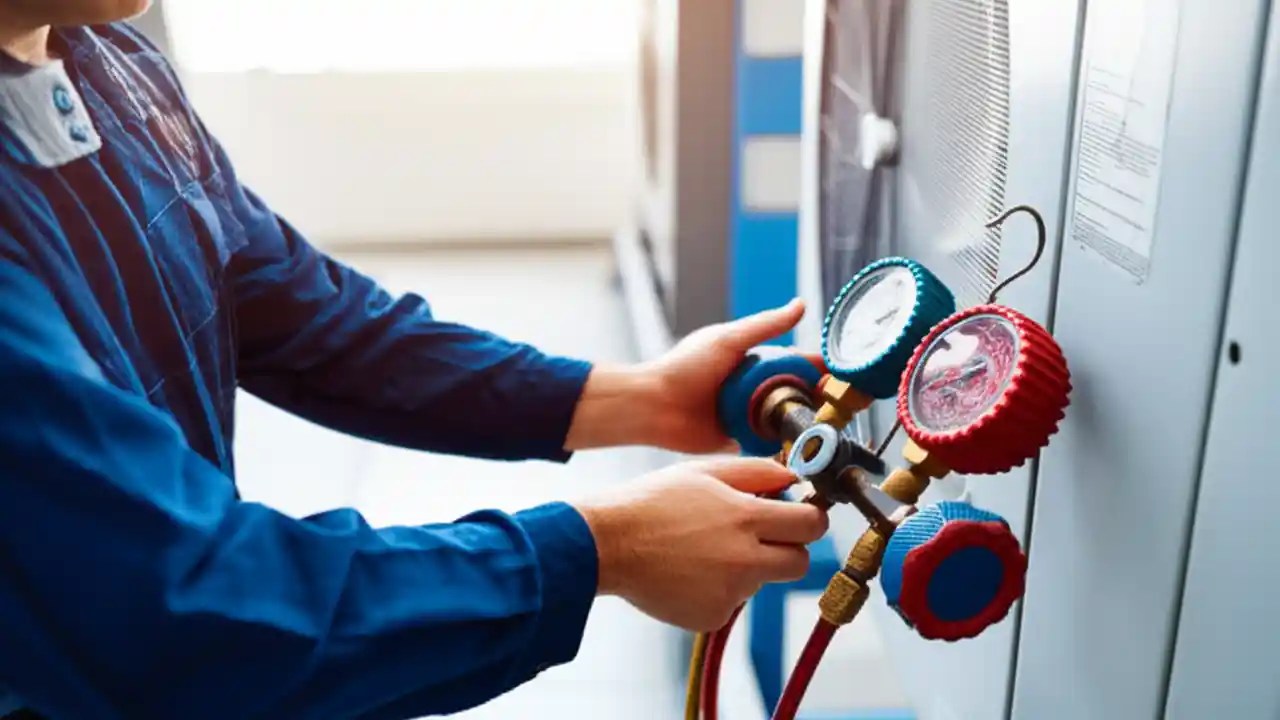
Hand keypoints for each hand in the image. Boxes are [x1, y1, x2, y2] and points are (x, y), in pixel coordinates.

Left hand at [563, 299, 822, 453]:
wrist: (652, 407)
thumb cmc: (683, 368)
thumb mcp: (728, 341)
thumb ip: (766, 326)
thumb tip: (801, 305)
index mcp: (751, 362)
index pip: (794, 363)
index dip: (816, 370)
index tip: (840, 377)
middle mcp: (751, 388)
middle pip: (793, 394)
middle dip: (815, 401)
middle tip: (838, 409)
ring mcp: (745, 415)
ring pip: (783, 421)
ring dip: (800, 425)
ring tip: (825, 431)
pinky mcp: (736, 440)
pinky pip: (765, 444)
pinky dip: (780, 446)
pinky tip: (799, 449)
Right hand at [572, 458, 827, 630]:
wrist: (605, 545)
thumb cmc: (651, 502)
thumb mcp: (704, 472)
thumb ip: (756, 471)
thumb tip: (794, 476)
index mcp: (745, 517)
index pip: (810, 524)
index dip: (810, 518)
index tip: (801, 515)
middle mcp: (743, 559)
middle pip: (798, 563)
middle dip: (789, 548)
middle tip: (762, 537)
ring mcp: (729, 593)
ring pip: (761, 581)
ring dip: (746, 567)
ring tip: (702, 550)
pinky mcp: (712, 617)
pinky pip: (732, 602)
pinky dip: (718, 590)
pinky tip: (689, 572)